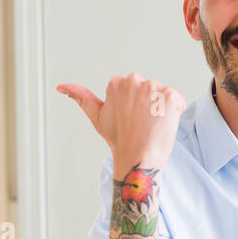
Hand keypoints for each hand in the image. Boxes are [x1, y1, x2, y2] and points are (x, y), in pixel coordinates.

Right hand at [57, 72, 185, 178]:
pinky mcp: (169, 96)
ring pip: (163, 95)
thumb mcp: (97, 117)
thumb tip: (60, 86)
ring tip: (152, 125)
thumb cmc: (119, 140)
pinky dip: (175, 112)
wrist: (138, 158)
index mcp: (117, 82)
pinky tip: (163, 125)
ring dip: (162, 109)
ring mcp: (152, 88)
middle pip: (150, 89)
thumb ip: (80, 97)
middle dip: (149, 104)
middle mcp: (133, 81)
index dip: (136, 106)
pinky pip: (177, 100)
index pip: (135, 88)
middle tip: (142, 124)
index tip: (131, 119)